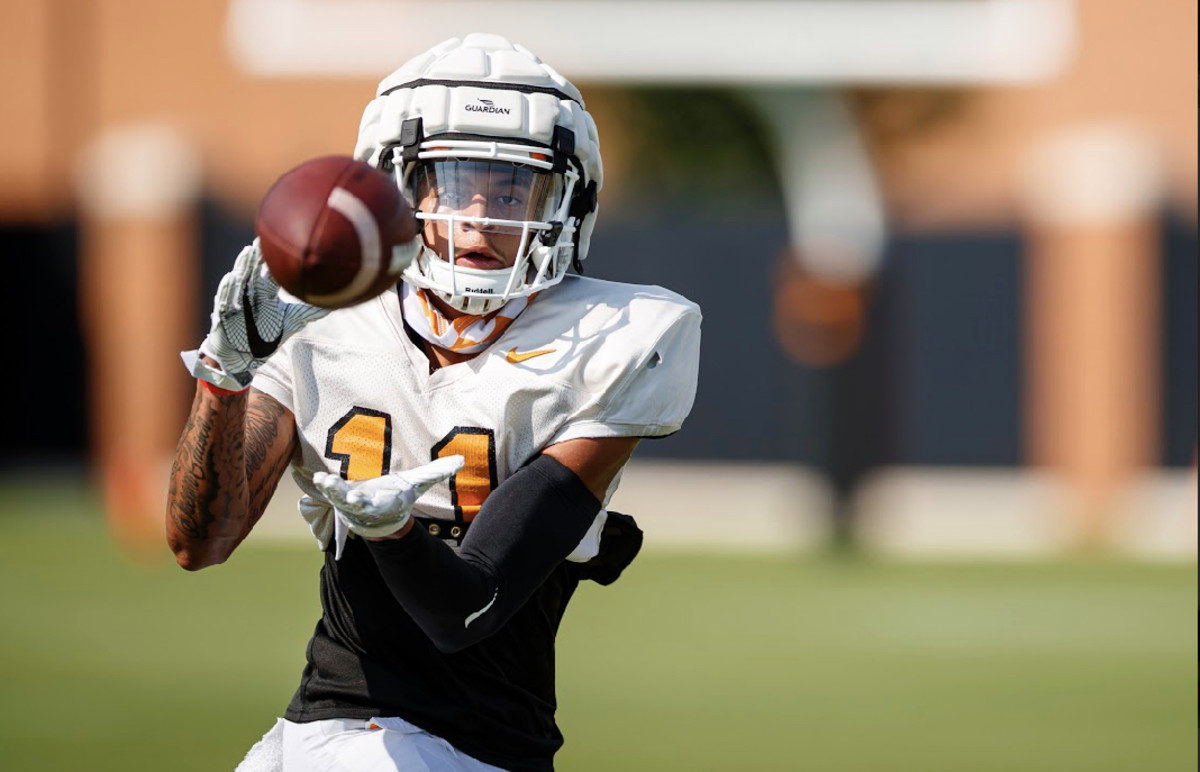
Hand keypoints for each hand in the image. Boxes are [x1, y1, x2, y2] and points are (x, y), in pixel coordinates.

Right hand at [181, 240, 328, 390]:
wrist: (245, 357)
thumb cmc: (267, 335)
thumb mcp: (291, 322)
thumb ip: (309, 312)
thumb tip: (333, 304)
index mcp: (264, 294)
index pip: (268, 274)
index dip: (271, 261)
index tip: (278, 245)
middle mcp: (250, 295)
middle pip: (252, 273)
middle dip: (255, 258)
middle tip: (260, 242)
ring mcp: (236, 304)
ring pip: (238, 282)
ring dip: (242, 267)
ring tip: (246, 253)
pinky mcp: (224, 316)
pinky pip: (225, 301)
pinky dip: (228, 290)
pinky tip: (231, 277)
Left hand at [312, 455, 464, 539]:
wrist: (381, 516)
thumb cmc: (399, 497)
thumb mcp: (418, 484)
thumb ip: (437, 472)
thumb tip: (462, 459)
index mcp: (383, 503)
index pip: (374, 503)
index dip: (364, 501)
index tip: (356, 497)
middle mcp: (365, 505)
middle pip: (353, 502)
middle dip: (345, 497)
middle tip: (335, 489)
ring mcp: (350, 502)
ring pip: (338, 497)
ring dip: (330, 489)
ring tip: (323, 479)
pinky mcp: (340, 496)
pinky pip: (330, 492)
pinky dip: (324, 485)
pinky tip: (317, 477)